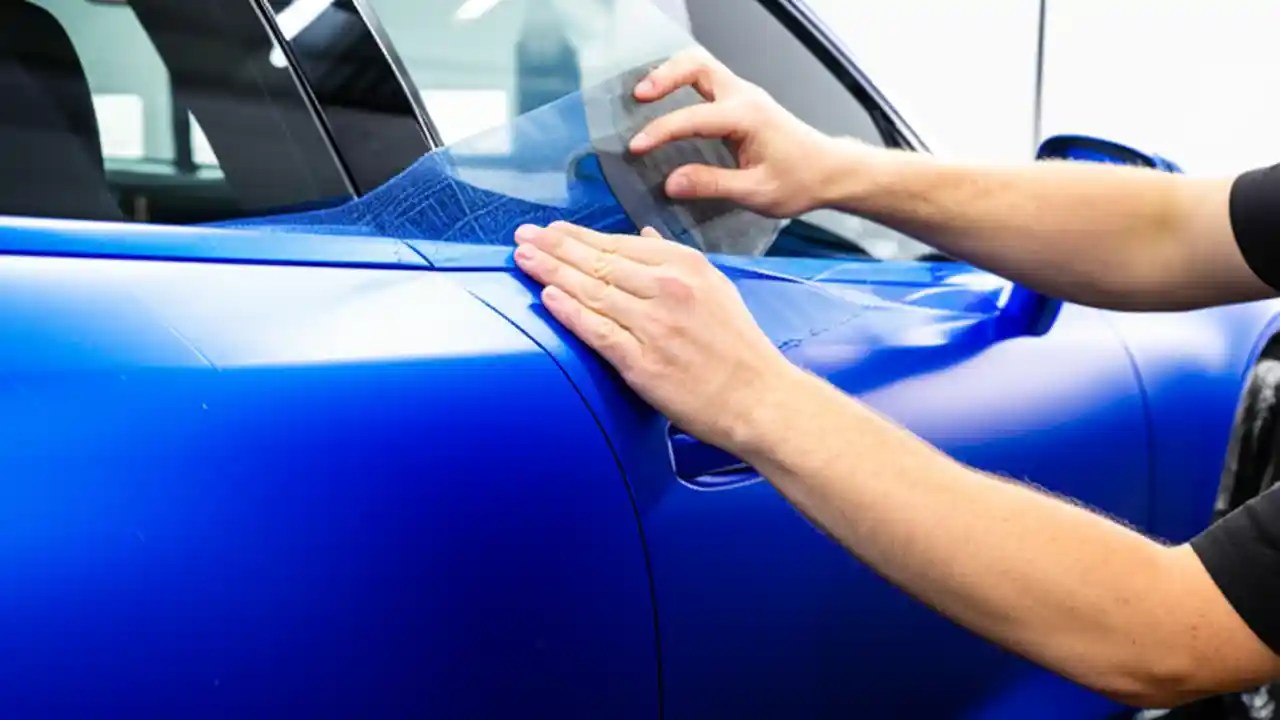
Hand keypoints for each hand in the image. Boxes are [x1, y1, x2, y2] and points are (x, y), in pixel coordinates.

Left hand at [513, 221, 800, 451]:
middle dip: (554, 247)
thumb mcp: (714, 288)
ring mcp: (654, 326)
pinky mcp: (644, 362)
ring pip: (592, 291)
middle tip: (522, 237)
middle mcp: (668, 289)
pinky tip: (547, 298)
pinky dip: (571, 312)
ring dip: (551, 273)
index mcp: (685, 267)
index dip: (577, 236)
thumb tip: (643, 238)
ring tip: (523, 259)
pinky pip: (598, 331)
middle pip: (598, 262)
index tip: (550, 230)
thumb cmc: (737, 347)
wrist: (759, 399)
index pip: (617, 245)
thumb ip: (675, 260)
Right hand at [630, 49, 850, 217]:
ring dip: (671, 74)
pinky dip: (681, 82)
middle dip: (664, 77)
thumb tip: (671, 182)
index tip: (636, 147)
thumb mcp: (756, 192)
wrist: (828, 171)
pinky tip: (665, 100)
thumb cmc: (799, 182)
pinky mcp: (741, 101)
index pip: (694, 118)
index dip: (662, 131)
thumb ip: (713, 185)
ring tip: (645, 95)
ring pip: (701, 66)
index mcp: (747, 117)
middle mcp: (744, 97)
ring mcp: (743, 95)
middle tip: (639, 97)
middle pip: (697, 65)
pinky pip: (706, 80)